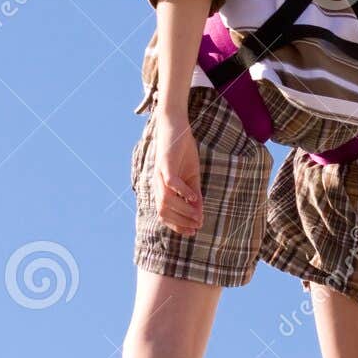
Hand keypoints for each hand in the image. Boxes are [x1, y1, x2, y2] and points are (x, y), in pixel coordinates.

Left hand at [152, 110, 203, 235]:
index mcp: (162, 188)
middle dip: (181, 221)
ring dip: (183, 210)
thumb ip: (194, 194)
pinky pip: (171, 182)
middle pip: (164, 210)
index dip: (177, 225)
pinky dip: (182, 192)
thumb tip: (199, 213)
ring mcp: (160, 174)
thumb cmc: (183, 151)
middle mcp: (158, 183)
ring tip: (198, 214)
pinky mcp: (165, 163)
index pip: (165, 214)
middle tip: (197, 225)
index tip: (193, 231)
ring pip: (166, 200)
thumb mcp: (192, 176)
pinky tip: (194, 196)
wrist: (176, 126)